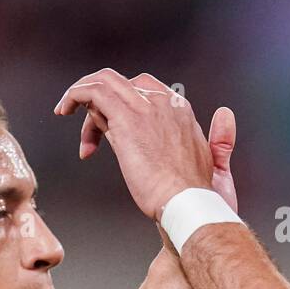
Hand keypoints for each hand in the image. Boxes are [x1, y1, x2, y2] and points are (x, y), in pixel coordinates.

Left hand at [54, 69, 233, 219]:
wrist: (190, 205)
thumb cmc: (199, 194)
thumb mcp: (216, 160)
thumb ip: (222, 137)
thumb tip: (225, 116)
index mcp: (181, 111)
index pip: (145, 90)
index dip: (125, 105)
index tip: (114, 130)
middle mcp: (163, 102)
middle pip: (123, 83)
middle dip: (102, 100)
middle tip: (89, 124)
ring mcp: (145, 108)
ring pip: (105, 83)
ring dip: (83, 94)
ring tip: (67, 111)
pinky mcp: (126, 120)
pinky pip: (92, 92)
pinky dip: (74, 94)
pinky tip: (64, 109)